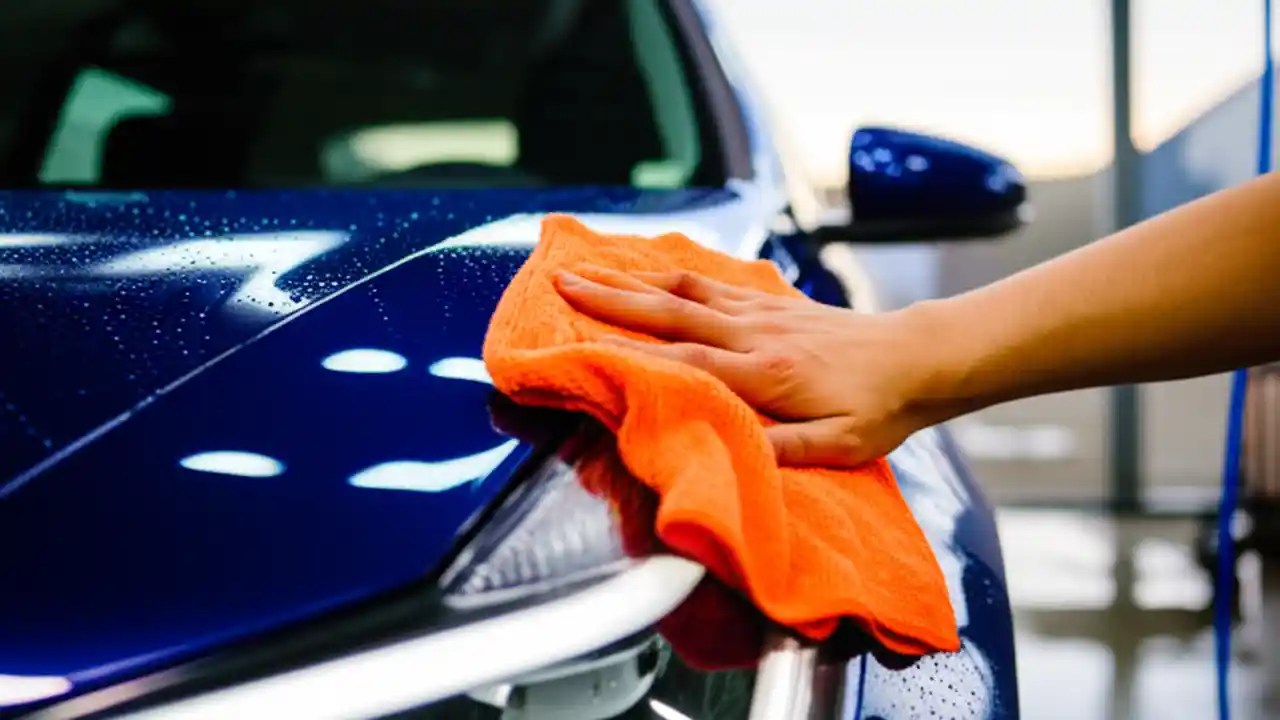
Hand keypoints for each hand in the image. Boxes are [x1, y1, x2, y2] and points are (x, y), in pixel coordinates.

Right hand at [553, 268, 958, 466]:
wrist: (917, 357)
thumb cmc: (878, 410)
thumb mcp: (840, 446)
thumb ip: (785, 450)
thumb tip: (729, 452)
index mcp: (766, 373)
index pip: (686, 360)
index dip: (631, 351)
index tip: (581, 341)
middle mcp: (755, 333)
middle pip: (672, 311)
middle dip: (612, 298)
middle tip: (561, 282)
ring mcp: (761, 312)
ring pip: (686, 288)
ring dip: (633, 278)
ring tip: (586, 267)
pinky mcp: (770, 302)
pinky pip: (712, 281)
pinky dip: (672, 272)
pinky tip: (648, 267)